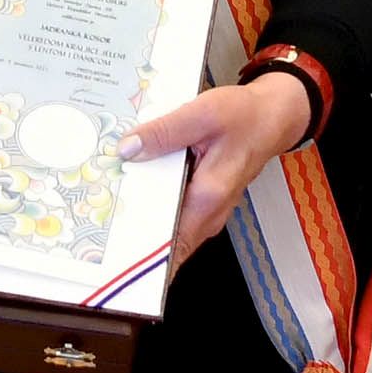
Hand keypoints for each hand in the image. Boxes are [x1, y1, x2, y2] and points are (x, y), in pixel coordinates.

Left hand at [127, 74, 316, 263]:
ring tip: (108, 206)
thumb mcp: (202, 114)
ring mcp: (207, 213)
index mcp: (207, 198)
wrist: (273, 116)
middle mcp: (208, 215)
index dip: (141, 258)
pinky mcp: (203, 204)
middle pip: (164, 243)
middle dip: (131, 237)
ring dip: (140, 222)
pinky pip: (173, 216)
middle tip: (98, 223)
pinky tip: (135, 188)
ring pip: (167, 231)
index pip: (171, 247)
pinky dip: (153, 207)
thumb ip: (164, 132)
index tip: (113, 258)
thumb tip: (128, 149)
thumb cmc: (245, 116)